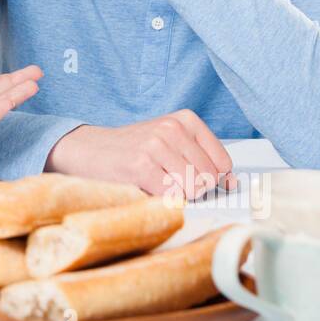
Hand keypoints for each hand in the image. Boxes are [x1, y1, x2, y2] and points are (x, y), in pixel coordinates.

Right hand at [45, 109, 236, 200]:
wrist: (87, 150)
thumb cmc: (132, 150)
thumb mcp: (169, 143)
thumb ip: (201, 159)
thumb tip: (232, 183)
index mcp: (185, 120)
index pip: (223, 162)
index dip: (212, 180)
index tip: (196, 181)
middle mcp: (173, 128)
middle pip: (209, 179)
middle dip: (193, 189)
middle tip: (167, 181)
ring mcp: (156, 145)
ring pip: (192, 189)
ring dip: (175, 195)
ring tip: (154, 182)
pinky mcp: (141, 166)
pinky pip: (170, 196)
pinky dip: (160, 200)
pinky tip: (144, 186)